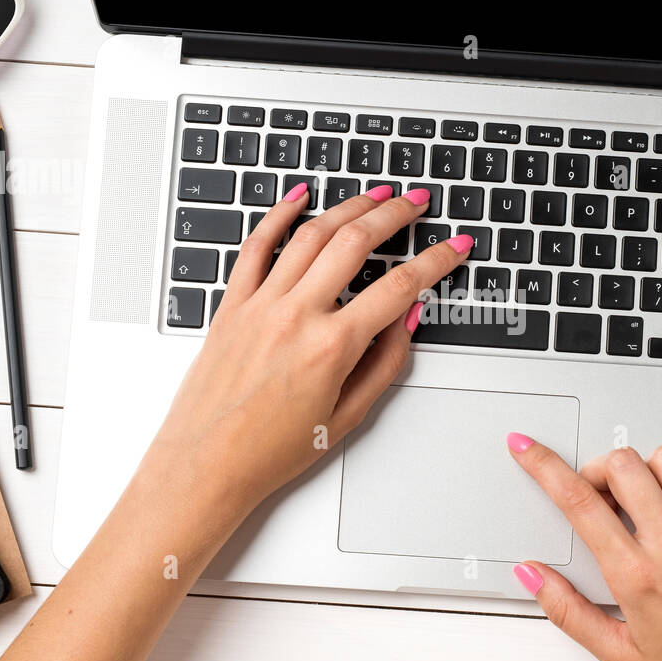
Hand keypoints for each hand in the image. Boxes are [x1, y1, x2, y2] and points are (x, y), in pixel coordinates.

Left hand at [137, 183, 471, 524]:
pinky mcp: (232, 305)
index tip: (455, 246)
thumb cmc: (271, 452)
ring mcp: (261, 305)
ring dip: (349, 206)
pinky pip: (256, 246)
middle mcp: (296, 316)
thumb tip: (408, 318)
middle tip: (417, 202)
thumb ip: (386, 363)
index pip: (400, 287)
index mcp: (332, 347)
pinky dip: (279, 214)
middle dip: (395, 214)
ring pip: (311, 234)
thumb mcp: (348, 416)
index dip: (438, 260)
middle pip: (356, 242)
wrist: (206, 465)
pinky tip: (299, 196)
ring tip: (375, 195)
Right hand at [506, 436, 661, 660]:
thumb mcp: (619, 656)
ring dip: (645, 468)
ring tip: (643, 496)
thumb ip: (568, 610)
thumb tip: (534, 575)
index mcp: (637, 578)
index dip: (542, 465)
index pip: (578, 501)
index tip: (527, 449)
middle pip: (621, 465)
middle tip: (597, 493)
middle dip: (596, 469)